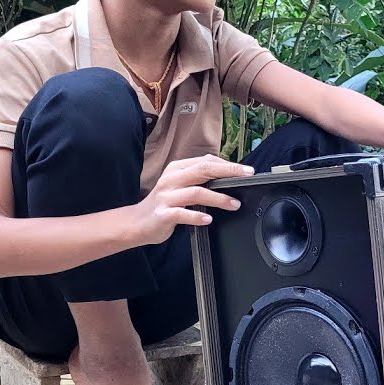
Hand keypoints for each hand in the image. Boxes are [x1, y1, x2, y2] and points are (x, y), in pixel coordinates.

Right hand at [132, 154, 251, 243]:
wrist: (136, 223)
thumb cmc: (164, 204)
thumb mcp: (180, 186)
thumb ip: (198, 180)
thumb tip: (228, 176)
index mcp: (177, 169)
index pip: (205, 161)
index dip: (228, 164)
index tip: (247, 170)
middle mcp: (171, 179)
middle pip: (203, 170)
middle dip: (228, 172)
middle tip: (247, 176)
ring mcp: (166, 197)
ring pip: (196, 192)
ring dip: (219, 198)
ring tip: (235, 204)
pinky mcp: (162, 214)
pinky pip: (182, 213)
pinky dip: (197, 216)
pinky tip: (208, 218)